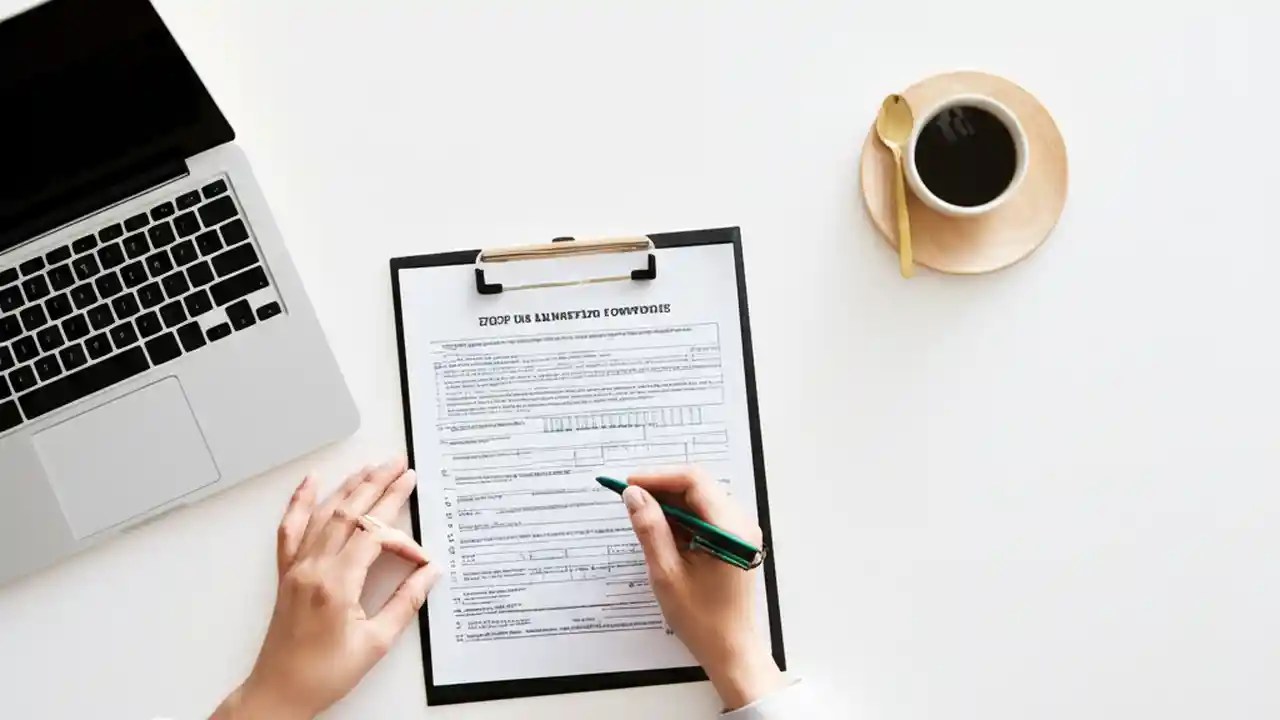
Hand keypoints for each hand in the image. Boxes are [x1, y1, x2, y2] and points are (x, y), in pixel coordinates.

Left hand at [213, 457, 439, 719]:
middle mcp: (313, 568)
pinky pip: (291, 529)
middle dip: (379, 486)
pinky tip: (311, 482)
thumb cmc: (324, 674)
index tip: (421, 553)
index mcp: (336, 584)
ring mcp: (297, 568)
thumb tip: (430, 574)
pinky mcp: (287, 573)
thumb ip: (406, 602)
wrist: (279, 692)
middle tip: (401, 467)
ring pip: (325, 514)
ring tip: (372, 467)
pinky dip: (301, 502)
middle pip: (350, 513)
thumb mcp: (375, 642)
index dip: (402, 539)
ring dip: (350, 487)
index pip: (374, 538)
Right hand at [623, 470, 784, 710]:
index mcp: (730, 529)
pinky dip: (680, 516)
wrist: (731, 648)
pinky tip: (660, 530)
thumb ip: (650, 529)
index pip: (694, 481)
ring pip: (699, 498)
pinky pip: (704, 514)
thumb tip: (633, 495)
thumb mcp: (667, 573)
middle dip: (661, 487)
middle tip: (629, 498)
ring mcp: (739, 530)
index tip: (629, 484)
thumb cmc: (702, 619)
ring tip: (641, 515)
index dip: (658, 476)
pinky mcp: (732, 539)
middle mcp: (740, 523)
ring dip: (669, 502)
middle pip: (698, 485)